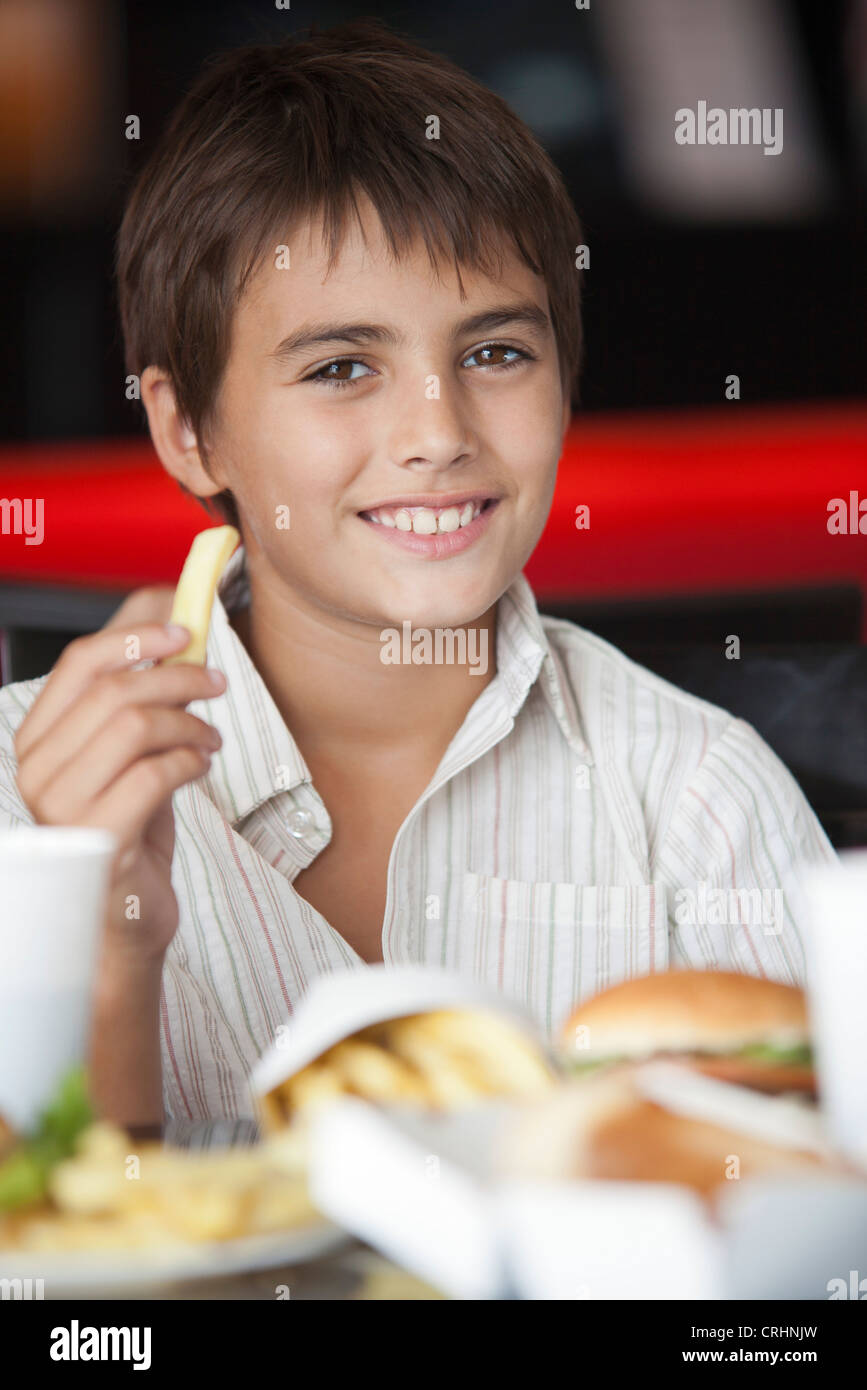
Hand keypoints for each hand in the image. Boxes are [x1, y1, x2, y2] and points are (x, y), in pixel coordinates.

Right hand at [13, 587, 225, 963]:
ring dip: (190, 724)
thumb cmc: (130, 827)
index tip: (186, 633)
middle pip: (115, 690)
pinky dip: (190, 761)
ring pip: (136, 727)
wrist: (128, 916)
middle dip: (179, 679)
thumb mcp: (131, 751)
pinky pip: (154, 773)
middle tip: (216, 686)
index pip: (79, 662)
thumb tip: (173, 619)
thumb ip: (141, 692)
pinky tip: (201, 768)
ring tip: (210, 740)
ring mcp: (62, 808)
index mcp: (39, 739)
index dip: (136, 637)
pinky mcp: (99, 839)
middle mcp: (37, 770)